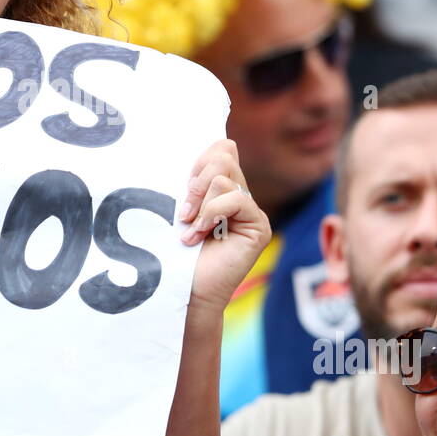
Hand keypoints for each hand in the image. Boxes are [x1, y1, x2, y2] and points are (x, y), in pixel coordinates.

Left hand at [177, 139, 271, 316]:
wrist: (184, 290)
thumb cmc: (176, 253)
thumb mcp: (180, 208)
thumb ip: (194, 181)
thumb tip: (218, 145)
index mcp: (221, 188)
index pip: (223, 148)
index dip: (200, 161)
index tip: (183, 189)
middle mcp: (240, 196)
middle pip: (223, 156)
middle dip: (196, 182)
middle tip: (184, 213)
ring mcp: (252, 211)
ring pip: (223, 178)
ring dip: (199, 204)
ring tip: (190, 229)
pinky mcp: (259, 226)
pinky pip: (235, 199)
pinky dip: (211, 214)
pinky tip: (200, 235)